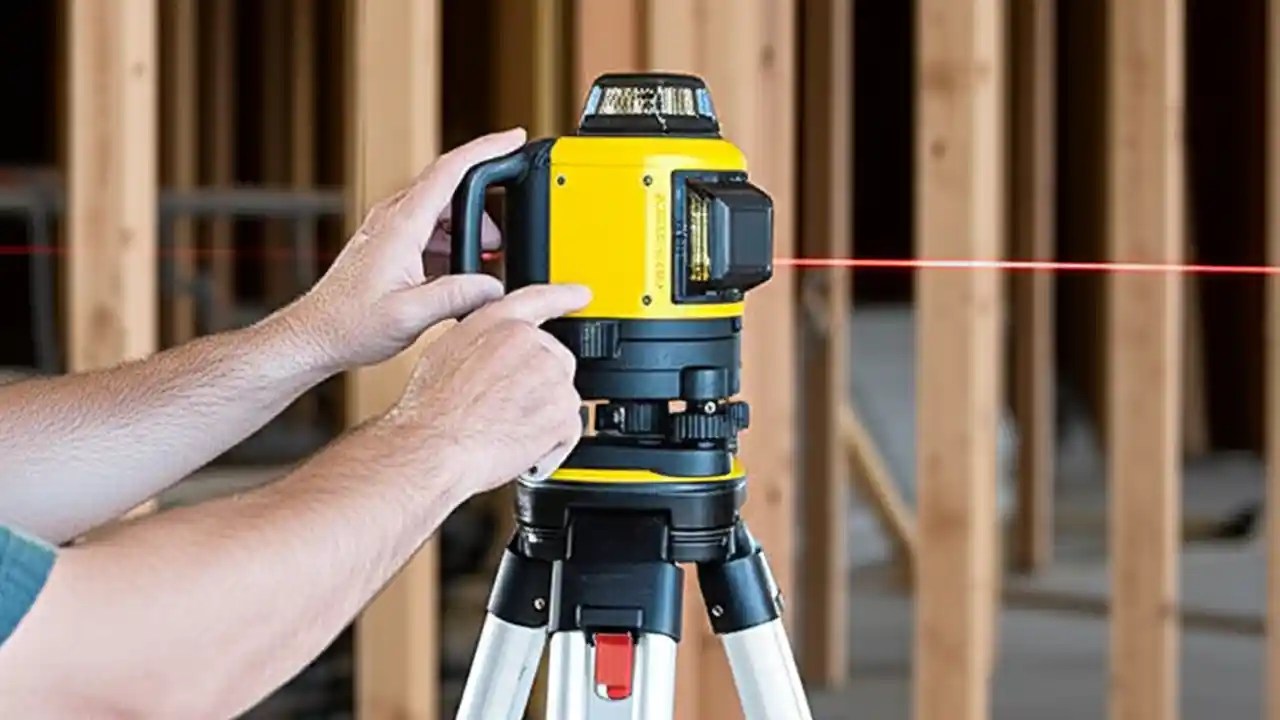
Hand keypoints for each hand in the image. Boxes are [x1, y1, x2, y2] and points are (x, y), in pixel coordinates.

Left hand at [285, 128, 525, 371]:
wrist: (316, 335)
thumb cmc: (350, 325)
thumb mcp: (410, 316)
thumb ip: (456, 297)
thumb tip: (494, 286)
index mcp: (402, 225)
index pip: (450, 170)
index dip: (486, 149)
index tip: (513, 139)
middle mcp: (393, 218)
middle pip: (450, 187)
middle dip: (484, 208)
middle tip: (500, 243)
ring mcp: (388, 227)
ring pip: (440, 208)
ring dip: (466, 229)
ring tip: (480, 263)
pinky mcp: (387, 242)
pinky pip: (427, 227)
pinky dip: (449, 241)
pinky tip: (456, 273)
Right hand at [384, 283, 591, 496]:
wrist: (437, 446)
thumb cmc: (432, 410)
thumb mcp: (446, 353)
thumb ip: (481, 342)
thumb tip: (492, 351)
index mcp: (498, 324)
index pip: (539, 299)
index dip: (563, 296)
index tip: (581, 295)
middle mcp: (529, 343)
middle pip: (553, 360)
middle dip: (538, 386)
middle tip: (507, 409)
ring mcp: (551, 376)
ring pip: (560, 397)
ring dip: (542, 416)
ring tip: (506, 430)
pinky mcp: (564, 411)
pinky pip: (567, 430)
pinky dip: (551, 444)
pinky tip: (521, 448)